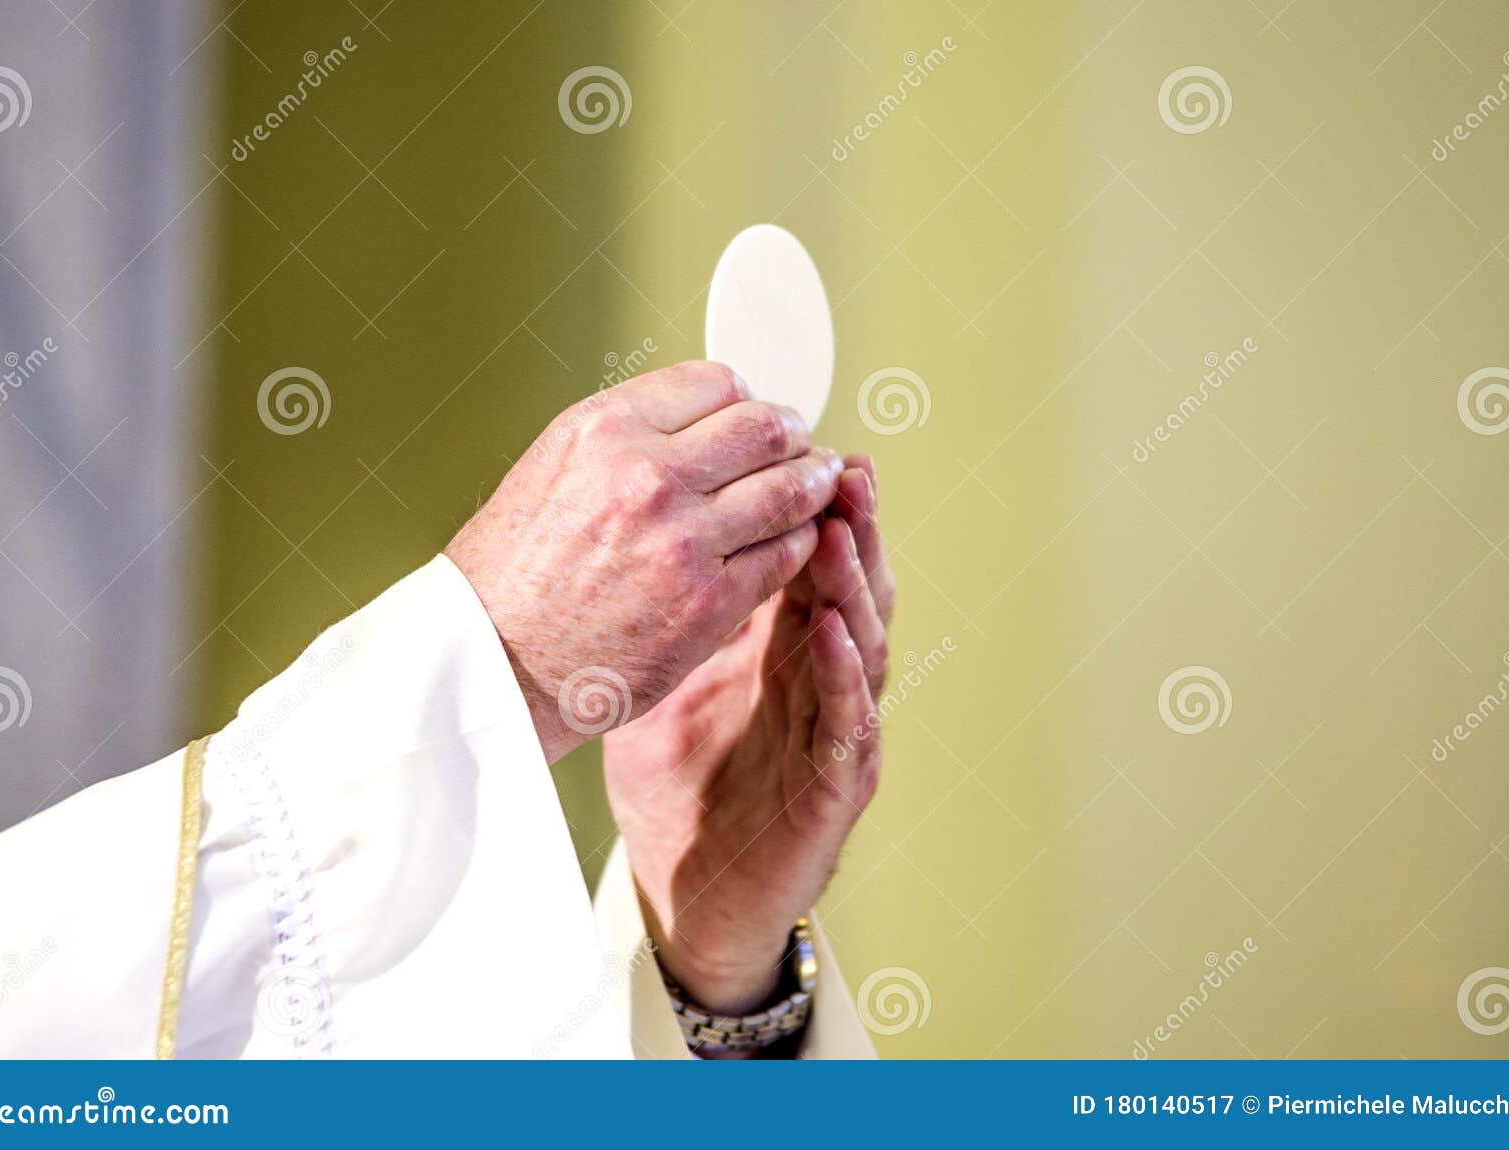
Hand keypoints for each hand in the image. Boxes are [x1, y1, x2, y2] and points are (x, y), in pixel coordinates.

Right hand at [443, 361, 843, 764]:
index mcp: (605, 430)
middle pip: (766, 428)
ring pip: (789, 490)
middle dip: (793, 436)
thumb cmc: (512, 575)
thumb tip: (698, 421)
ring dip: (813, 486)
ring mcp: (683, 541)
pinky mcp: (708, 604)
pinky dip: (798, 544)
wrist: (492, 665)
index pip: (717, 383)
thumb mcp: (553, 468)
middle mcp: (647, 475)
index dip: (745, 401)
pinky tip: (792, 543)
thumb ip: (629, 438)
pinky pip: (785, 555)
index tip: (751, 420)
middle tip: (801, 448)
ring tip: (817, 487)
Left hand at [603, 456, 894, 1033]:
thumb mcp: (667, 680)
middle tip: (846, 468)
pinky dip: (845, 677)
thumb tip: (644, 526)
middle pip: (850, 589)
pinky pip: (848, 726)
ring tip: (843, 528)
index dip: (813, 507)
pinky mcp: (834, 790)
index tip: (803, 447)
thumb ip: (678, 613)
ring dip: (855, 585)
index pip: (809, 563)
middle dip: (852, 527)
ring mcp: (835, 733)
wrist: (689, 893)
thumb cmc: (681, 786)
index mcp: (782, 650)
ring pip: (864, 645)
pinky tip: (833, 632)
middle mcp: (820, 682)